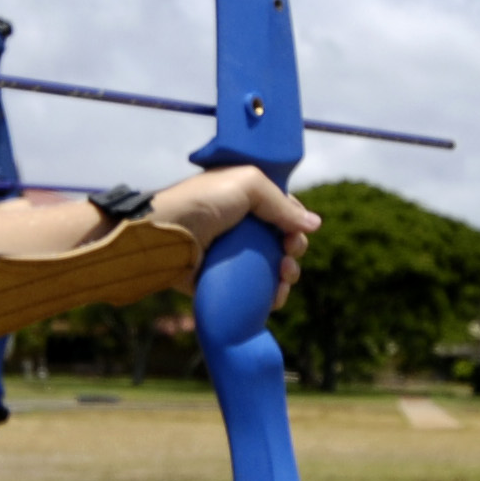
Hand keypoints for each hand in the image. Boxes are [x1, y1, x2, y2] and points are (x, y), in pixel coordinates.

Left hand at [149, 167, 315, 296]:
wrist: (164, 234)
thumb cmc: (202, 202)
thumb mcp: (247, 184)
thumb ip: (282, 202)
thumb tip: (315, 225)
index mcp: (247, 199)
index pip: (283, 211)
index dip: (296, 222)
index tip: (295, 233)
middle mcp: (242, 227)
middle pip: (283, 241)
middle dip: (294, 249)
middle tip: (288, 254)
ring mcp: (234, 256)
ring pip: (274, 269)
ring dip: (288, 274)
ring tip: (283, 277)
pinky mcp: (226, 281)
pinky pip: (257, 291)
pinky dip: (272, 295)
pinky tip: (275, 296)